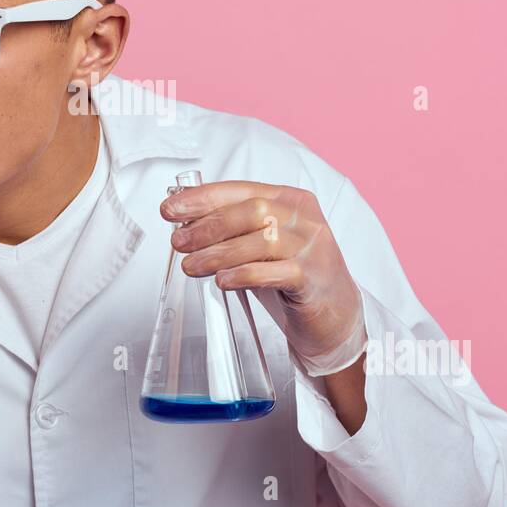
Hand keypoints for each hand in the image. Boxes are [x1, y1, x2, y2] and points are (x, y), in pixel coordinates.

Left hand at [160, 181, 362, 368]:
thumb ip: (235, 229)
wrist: (335, 316)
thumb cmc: (294, 275)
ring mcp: (313, 247)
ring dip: (218, 253)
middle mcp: (305, 219)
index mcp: (291, 200)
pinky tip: (222, 281)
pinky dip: (243, 274)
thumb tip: (185, 221)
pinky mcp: (313, 278)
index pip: (243, 190)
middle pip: (252, 211)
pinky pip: (275, 272)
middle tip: (178, 241)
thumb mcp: (264, 244)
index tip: (170, 210)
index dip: (204, 197)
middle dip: (208, 226)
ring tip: (191, 266)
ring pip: (261, 240)